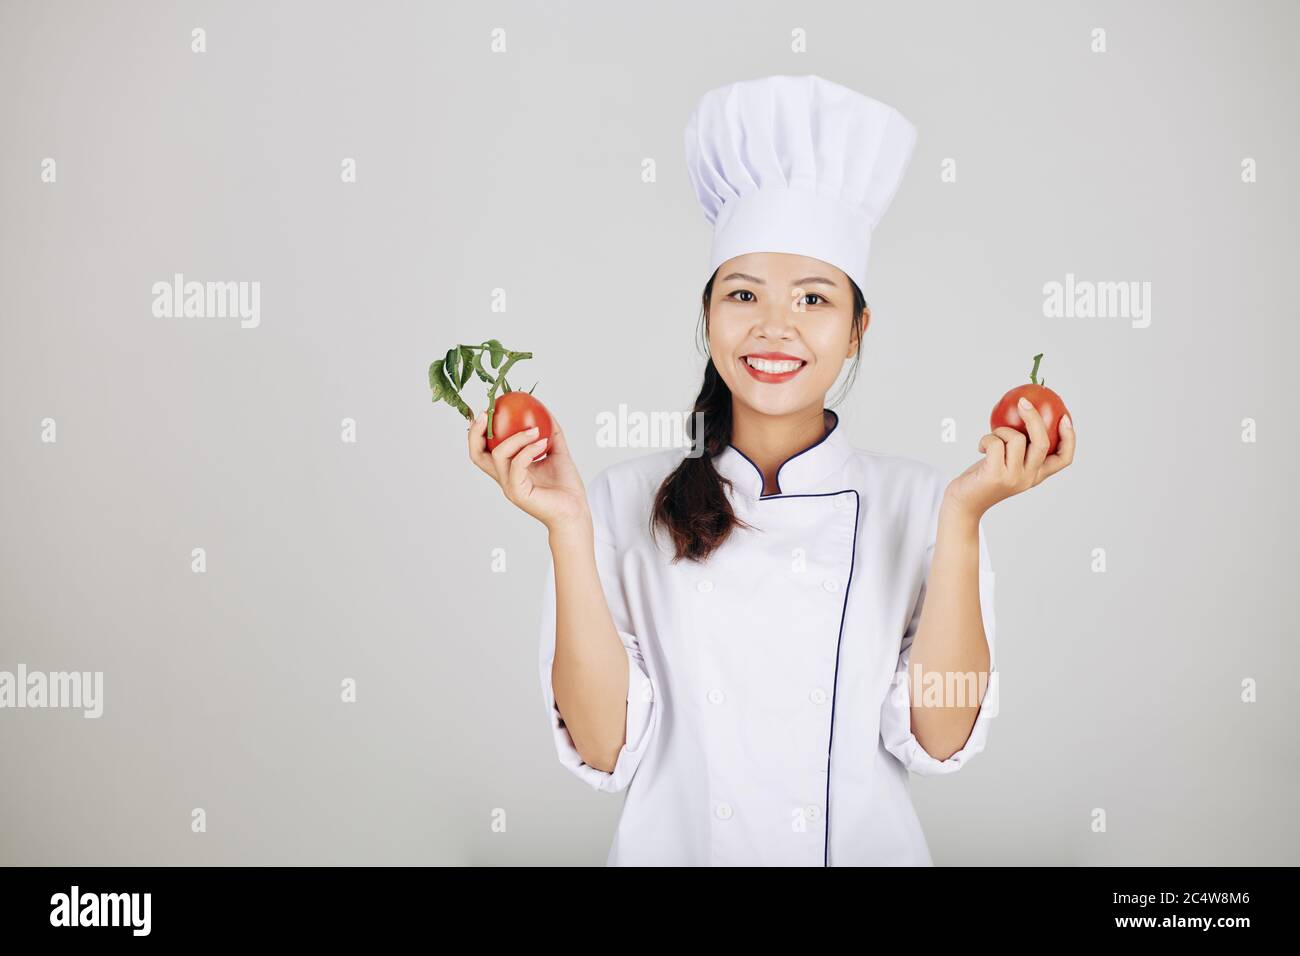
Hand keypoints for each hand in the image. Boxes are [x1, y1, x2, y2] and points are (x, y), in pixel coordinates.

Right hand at [467, 409, 590, 532]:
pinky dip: (529, 450)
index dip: (478, 431)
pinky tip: (543, 442)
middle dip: (476, 432)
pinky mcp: (518, 493)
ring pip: (498, 455)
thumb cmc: (566, 486)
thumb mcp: (557, 452)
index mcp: (509, 469)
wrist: (576, 511)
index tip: (487, 411)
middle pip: (477, 455)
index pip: (483, 450)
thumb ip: (550, 432)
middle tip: (488, 413)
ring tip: (535, 429)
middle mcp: (505, 478)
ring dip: (516, 437)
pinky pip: (517, 465)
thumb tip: (545, 410)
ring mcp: (510, 486)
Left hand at [945, 398, 1075, 518]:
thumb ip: (1017, 449)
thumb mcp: (1006, 464)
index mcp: (1036, 476)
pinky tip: (981, 447)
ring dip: (1000, 431)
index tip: (1064, 417)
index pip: (1063, 459)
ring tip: (990, 440)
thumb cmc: (982, 478)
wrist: (963, 504)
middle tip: (1023, 402)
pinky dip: (986, 439)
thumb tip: (1023, 413)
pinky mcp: (996, 475)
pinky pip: (996, 443)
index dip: (1069, 437)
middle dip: (1035, 418)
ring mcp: (1013, 478)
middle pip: (1043, 442)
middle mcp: (1028, 478)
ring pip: (1017, 439)